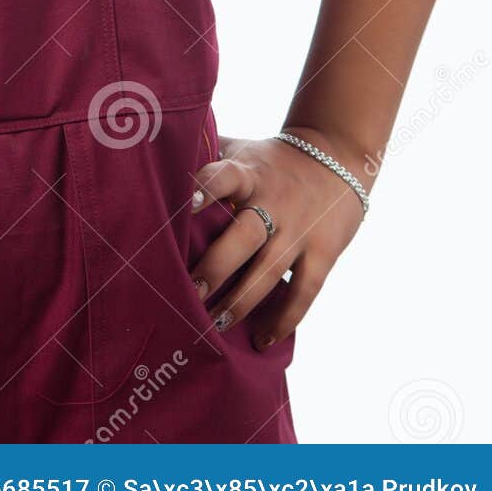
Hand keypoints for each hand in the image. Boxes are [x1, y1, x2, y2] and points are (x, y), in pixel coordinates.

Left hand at [189, 127, 366, 350]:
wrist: (337, 157)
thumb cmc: (271, 160)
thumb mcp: (241, 150)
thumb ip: (205, 155)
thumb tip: (154, 157)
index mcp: (248, 173)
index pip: (224, 177)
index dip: (205, 190)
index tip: (183, 206)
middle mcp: (273, 201)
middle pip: (244, 235)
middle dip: (216, 266)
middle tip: (190, 292)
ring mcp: (299, 229)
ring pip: (270, 270)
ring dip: (242, 301)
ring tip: (215, 326)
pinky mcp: (322, 251)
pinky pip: (304, 291)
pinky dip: (284, 319)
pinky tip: (262, 340)